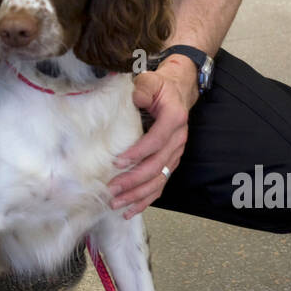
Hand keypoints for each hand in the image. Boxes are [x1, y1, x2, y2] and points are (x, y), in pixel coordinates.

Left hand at [107, 56, 198, 218]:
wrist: (177, 92)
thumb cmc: (160, 87)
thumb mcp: (151, 80)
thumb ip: (143, 88)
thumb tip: (134, 99)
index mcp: (174, 119)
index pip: (157, 141)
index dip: (139, 153)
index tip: (118, 162)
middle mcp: (178, 140)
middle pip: (157, 166)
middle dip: (134, 181)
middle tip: (112, 189)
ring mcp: (175, 154)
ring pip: (159, 180)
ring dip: (138, 195)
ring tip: (117, 204)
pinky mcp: (170, 163)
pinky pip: (160, 185)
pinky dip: (146, 199)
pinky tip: (130, 210)